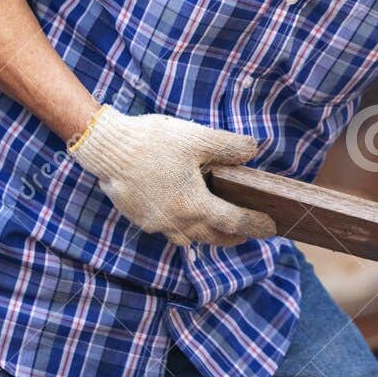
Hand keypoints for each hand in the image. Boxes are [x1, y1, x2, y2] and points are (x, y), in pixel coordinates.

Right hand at [69, 106, 278, 247]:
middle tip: (248, 233)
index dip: (256, 225)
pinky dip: (182, 228)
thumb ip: (230, 147)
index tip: (271, 228)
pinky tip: (183, 213)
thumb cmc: (154, 142)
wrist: (107, 148)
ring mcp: (156, 223)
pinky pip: (168, 231)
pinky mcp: (139, 218)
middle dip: (233, 237)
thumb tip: (253, 151)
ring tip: (216, 226)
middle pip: (212, 238)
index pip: (235, 222)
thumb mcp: (199, 138)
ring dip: (207, 235)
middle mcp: (176, 222)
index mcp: (195, 205)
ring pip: (189, 238)